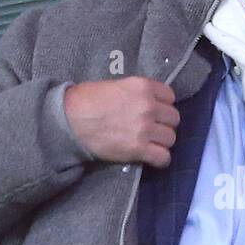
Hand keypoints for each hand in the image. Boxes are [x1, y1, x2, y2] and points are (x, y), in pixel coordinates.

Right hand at [63, 77, 178, 167]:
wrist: (70, 120)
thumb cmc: (86, 100)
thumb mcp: (116, 86)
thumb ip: (137, 93)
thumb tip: (148, 102)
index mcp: (143, 87)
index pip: (170, 96)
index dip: (163, 105)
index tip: (155, 111)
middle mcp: (148, 106)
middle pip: (173, 119)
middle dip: (164, 124)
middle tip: (152, 129)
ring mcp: (145, 128)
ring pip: (171, 138)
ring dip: (162, 142)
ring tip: (150, 143)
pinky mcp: (138, 149)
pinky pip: (163, 157)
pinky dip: (160, 159)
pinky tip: (151, 157)